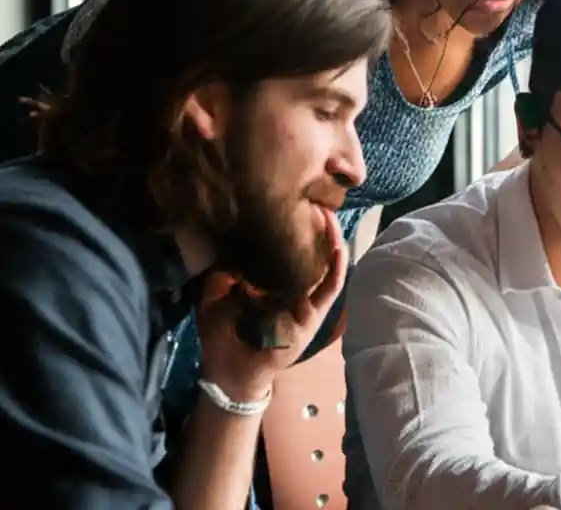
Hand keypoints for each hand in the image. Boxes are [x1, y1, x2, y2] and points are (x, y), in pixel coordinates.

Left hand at [194, 209, 347, 400]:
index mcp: (269, 280)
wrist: (229, 371)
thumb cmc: (221, 333)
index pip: (285, 246)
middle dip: (314, 226)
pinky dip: (337, 269)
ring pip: (325, 264)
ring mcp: (305, 301)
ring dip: (330, 240)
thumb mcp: (213, 294)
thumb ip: (220, 270)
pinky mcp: (312, 315)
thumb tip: (222, 239)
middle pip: (309, 249)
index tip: (288, 200)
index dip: (291, 224)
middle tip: (314, 199)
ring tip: (328, 216)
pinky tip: (339, 248)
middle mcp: (291, 287)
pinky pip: (330, 289)